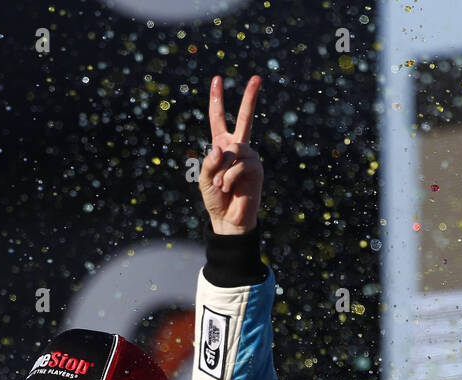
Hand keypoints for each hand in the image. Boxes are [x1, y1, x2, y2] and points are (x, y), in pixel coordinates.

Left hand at [199, 75, 262, 234]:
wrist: (228, 219)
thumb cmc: (215, 198)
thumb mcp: (204, 178)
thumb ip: (209, 162)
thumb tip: (221, 149)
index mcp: (223, 145)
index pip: (219, 119)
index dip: (217, 100)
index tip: (217, 79)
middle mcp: (238, 147)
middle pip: (245, 118)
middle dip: (250, 98)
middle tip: (257, 77)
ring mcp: (250, 156)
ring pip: (233, 151)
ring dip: (221, 170)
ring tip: (219, 186)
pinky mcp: (256, 169)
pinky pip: (239, 165)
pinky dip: (228, 178)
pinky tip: (228, 189)